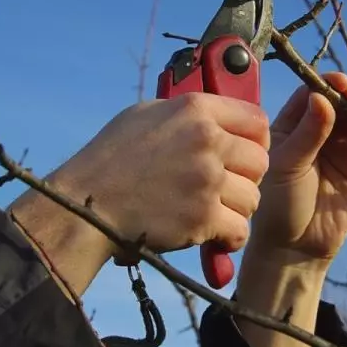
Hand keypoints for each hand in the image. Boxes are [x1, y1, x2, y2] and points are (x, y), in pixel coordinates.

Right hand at [9, 92, 269, 293]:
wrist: (85, 204)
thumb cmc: (110, 158)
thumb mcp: (146, 115)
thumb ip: (187, 113)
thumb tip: (217, 117)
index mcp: (195, 109)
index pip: (257, 120)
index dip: (257, 140)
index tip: (245, 154)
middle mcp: (206, 140)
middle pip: (260, 161)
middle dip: (247, 177)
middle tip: (227, 187)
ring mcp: (206, 180)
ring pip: (253, 198)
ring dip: (237, 209)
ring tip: (214, 211)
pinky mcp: (203, 218)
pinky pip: (240, 230)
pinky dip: (229, 237)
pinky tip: (213, 234)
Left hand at [248, 72, 346, 264]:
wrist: (294, 248)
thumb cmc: (279, 204)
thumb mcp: (287, 165)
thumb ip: (307, 133)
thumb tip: (322, 96)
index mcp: (293, 128)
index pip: (312, 95)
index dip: (327, 85)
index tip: (340, 84)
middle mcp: (320, 134)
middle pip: (342, 103)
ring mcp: (344, 151)